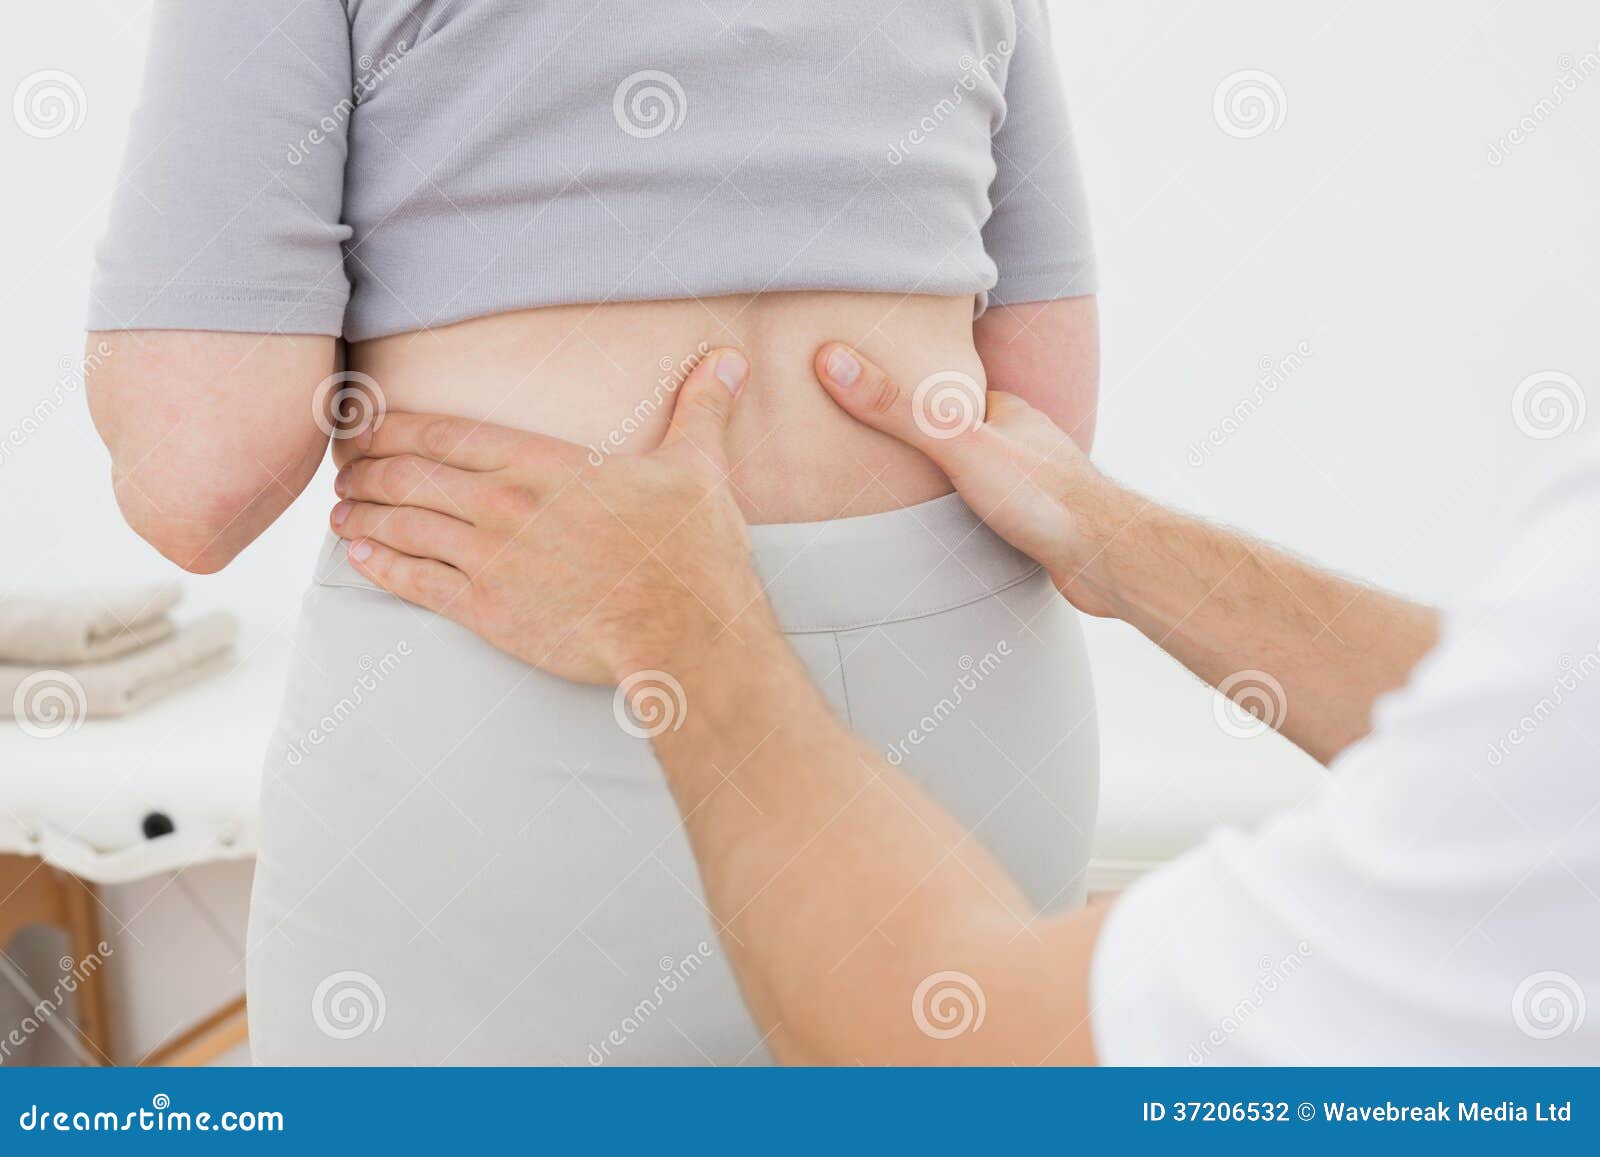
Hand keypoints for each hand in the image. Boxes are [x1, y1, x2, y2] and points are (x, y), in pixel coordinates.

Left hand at [328, 348, 766, 683]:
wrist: (684, 631)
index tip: (368, 425)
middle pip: (409, 474)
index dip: (395, 427)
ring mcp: (489, 559)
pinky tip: (359, 556)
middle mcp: (504, 504)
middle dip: (367, 468)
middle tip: (346, 467)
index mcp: (543, 463)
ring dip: (362, 513)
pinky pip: (414, 582)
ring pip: (401, 525)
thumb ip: (700, 410)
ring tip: (343, 509)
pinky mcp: (487, 611)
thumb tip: (726, 361)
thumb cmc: (691, 553)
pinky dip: (379, 565)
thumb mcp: (699, 468)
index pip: (445, 433)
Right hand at [813, 343, 1132, 617]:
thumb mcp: (955, 444)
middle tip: (881, 449)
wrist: (1106, 557)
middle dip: (929, 440)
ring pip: (983, 474)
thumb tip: (832, 360)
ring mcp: (1035, 482)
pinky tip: (957, 533)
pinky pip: (997, 512)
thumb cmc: (1042, 495)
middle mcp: (1024, 441)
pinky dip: (974, 517)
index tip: (871, 391)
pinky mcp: (1041, 523)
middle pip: (964, 432)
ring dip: (952, 483)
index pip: (949, 390)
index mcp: (1006, 410)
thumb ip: (896, 408)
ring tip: (908, 494)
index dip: (911, 389)